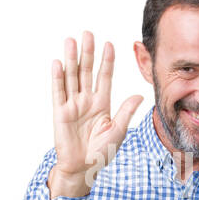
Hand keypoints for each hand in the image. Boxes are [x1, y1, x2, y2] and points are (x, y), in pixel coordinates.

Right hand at [49, 31, 142, 198]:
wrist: (84, 166)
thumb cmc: (102, 151)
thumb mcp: (118, 130)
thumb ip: (126, 111)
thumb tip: (140, 95)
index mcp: (102, 103)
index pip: (105, 77)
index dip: (107, 61)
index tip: (110, 44)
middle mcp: (87, 100)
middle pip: (87, 71)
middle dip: (88, 53)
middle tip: (88, 33)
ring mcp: (73, 104)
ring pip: (72, 76)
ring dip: (71, 59)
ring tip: (71, 41)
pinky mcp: (60, 112)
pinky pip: (59, 91)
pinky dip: (58, 77)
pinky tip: (58, 63)